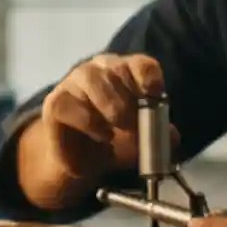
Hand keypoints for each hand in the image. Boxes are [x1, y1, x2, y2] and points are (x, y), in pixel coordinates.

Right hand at [38, 53, 173, 177]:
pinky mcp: (55, 101)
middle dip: (128, 100)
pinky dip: (88, 122)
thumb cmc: (115, 142)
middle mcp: (100, 69)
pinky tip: (99, 135)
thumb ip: (159, 136)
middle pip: (116, 68)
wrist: (82, 162)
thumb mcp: (142, 141)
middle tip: (132, 125)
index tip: (154, 96)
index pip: (141, 64)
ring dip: (108, 106)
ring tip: (114, 133)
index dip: (149, 78)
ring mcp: (74, 81)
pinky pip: (70, 103)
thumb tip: (171, 136)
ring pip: (90, 78)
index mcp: (127, 72)